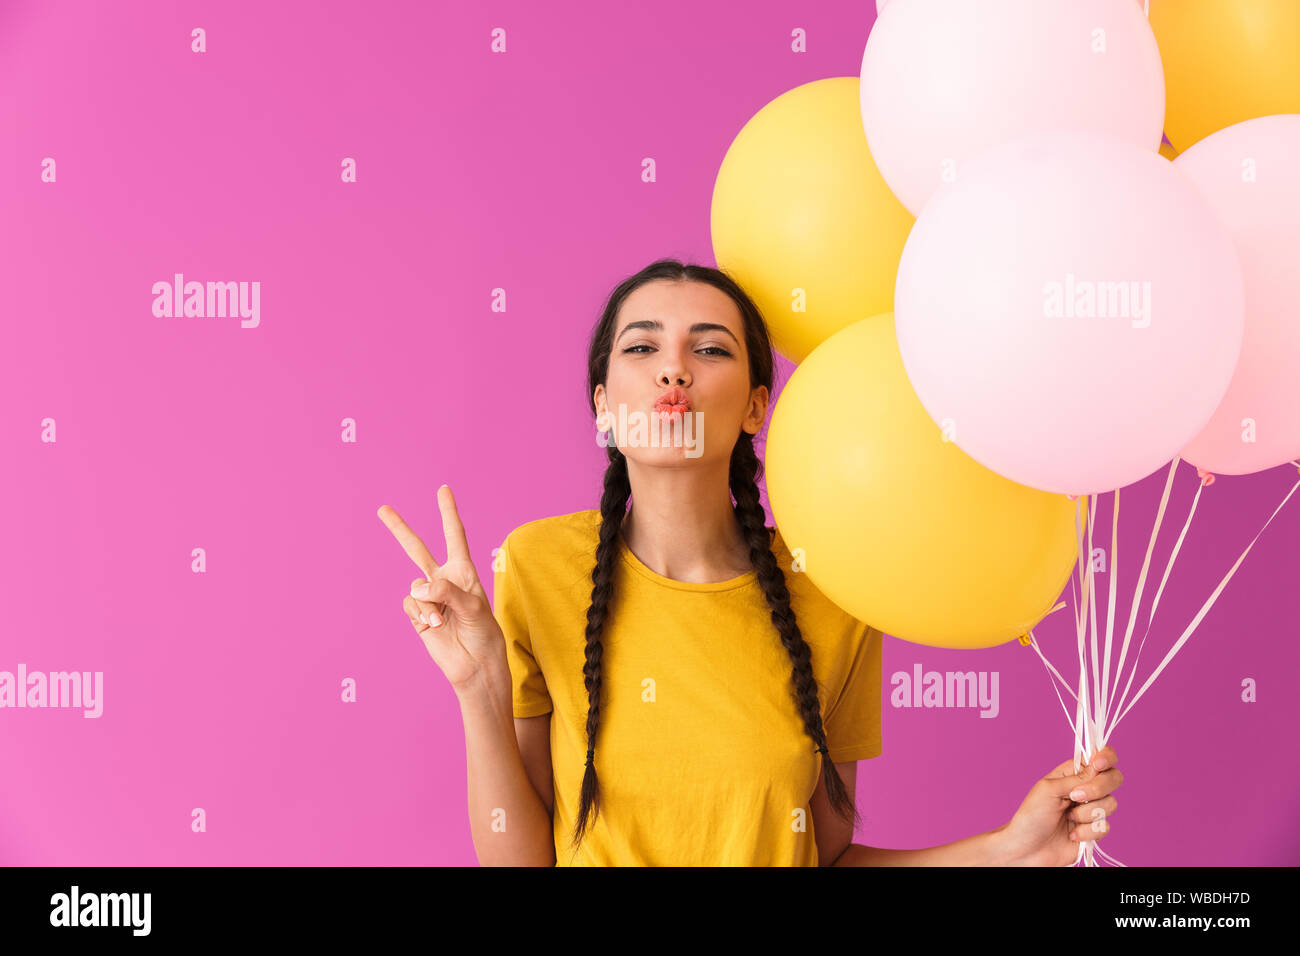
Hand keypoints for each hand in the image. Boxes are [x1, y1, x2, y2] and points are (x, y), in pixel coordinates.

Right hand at [377, 485, 505, 693]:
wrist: (474, 665)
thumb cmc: (483, 633)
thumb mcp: (473, 607)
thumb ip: (447, 590)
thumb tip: (418, 586)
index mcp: (463, 571)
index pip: (454, 536)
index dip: (448, 512)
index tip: (443, 489)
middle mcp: (443, 580)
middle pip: (417, 549)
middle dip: (399, 529)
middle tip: (382, 509)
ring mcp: (428, 598)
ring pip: (415, 584)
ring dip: (428, 602)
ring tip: (443, 619)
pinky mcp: (417, 615)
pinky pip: (411, 604)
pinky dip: (421, 613)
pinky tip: (435, 625)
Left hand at [991, 745, 1123, 865]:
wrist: (1028, 849)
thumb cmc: (1032, 816)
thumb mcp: (1049, 790)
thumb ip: (1076, 779)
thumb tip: (1098, 769)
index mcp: (1073, 773)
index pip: (1099, 757)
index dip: (1106, 757)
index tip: (1098, 764)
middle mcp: (1086, 789)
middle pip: (1114, 778)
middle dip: (1098, 788)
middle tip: (1075, 796)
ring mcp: (1091, 810)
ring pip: (1111, 804)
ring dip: (1086, 813)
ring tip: (1068, 818)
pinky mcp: (1095, 830)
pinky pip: (1105, 826)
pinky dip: (1086, 832)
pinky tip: (1071, 835)